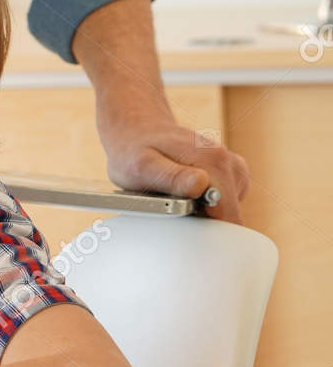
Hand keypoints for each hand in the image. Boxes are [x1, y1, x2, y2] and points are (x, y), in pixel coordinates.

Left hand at [100, 111, 250, 223]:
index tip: (186, 237)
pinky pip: (225, 204)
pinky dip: (206, 207)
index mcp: (214, 162)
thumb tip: (201, 185)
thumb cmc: (134, 151)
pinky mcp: (231, 175)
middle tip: (171, 215)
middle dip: (204, 225)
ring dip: (204, 215)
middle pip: (231, 217)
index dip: (210, 235)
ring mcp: (233, 169)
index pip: (229, 216)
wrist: (137, 128)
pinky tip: (185, 196)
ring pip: (228, 212)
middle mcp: (230, 164)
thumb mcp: (141, 166)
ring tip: (175, 201)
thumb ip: (170, 177)